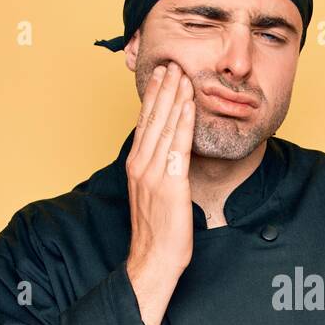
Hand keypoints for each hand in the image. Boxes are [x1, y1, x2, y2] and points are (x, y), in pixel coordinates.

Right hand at [124, 60, 195, 324]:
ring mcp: (152, 173)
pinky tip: (188, 104)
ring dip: (173, 97)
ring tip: (180, 74)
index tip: (161, 76)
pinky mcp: (168, 184)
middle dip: (162, 89)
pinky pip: (176, 145)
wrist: (154, 261)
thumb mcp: (156, 196)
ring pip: (163, 126)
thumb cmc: (158, 234)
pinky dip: (182, 121)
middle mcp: (140, 165)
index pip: (145, 124)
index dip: (154, 98)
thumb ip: (161, 172)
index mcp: (136, 166)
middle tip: (170, 63)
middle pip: (152, 119)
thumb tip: (173, 157)